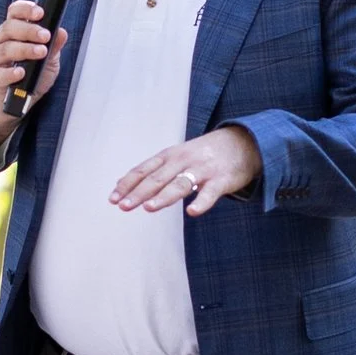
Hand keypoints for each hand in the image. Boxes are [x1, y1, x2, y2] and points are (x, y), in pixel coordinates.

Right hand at [0, 0, 68, 139]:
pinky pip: (1, 73)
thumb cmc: (31, 74)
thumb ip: (54, 45)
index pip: (14, 12)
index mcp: (13, 31)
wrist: (18, 102)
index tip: (40, 13)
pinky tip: (21, 72)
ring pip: (5, 48)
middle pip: (9, 27)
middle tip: (46, 36)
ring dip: (25, 49)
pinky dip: (11, 72)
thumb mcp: (48, 59)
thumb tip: (61, 32)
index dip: (25, 9)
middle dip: (29, 30)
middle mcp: (1, 41)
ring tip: (40, 52)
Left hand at [109, 125, 262, 216]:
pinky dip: (201, 202)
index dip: (128, 184)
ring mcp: (202, 170)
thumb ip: (151, 170)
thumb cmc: (203, 154)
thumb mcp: (175, 156)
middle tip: (123, 206)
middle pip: (157, 178)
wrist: (243, 143)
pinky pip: (210, 193)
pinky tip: (192, 212)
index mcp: (169, 156)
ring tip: (149, 208)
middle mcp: (183, 161)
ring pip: (180, 184)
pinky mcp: (221, 180)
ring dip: (164, 196)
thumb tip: (120, 183)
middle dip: (139, 192)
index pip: (144, 170)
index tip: (113, 199)